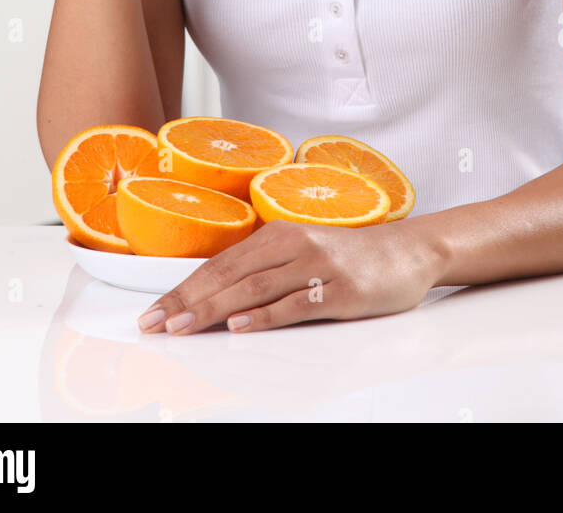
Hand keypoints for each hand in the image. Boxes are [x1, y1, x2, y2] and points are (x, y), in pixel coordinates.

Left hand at [135, 216, 445, 335]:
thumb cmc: (352, 256)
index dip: (182, 288)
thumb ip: (265, 270)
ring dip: (213, 309)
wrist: (410, 251)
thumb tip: (214, 301)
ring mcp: (316, 266)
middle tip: (155, 323)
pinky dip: (263, 316)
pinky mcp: (340, 290)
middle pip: (228, 275)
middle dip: (186, 301)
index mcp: (278, 235)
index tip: (153, 312)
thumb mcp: (303, 253)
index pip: (218, 264)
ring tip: (183, 327)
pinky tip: (240, 326)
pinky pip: (295, 304)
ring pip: (254, 288)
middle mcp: (293, 245)